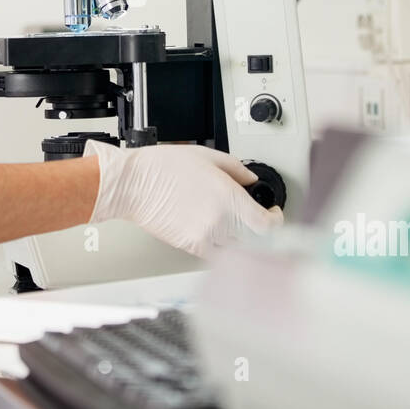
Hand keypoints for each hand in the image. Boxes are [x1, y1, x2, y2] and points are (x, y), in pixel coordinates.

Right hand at [81, 139, 283, 258]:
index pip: (267, 225)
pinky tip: (214, 229)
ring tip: (229, 221)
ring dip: (240, 237)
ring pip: (236, 247)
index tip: (273, 214)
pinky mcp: (191, 246)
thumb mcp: (206, 156)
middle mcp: (220, 221)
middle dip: (258, 227)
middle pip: (255, 238)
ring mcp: (206, 236)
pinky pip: (216, 252)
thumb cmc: (162, 168)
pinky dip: (220, 244)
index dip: (276, 221)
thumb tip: (250, 179)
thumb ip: (236, 168)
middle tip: (255, 218)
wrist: (133, 185)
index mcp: (229, 198)